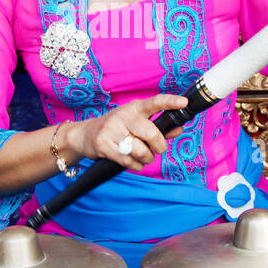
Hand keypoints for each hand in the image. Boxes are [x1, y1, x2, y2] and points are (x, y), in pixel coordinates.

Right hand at [66, 93, 188, 172]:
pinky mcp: (104, 146)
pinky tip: (131, 161)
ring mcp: (112, 131)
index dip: (170, 102)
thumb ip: (159, 126)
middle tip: (157, 149)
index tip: (183, 103)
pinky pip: (129, 162)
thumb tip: (179, 129)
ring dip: (147, 159)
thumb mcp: (136, 122)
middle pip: (151, 134)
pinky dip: (136, 166)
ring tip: (142, 156)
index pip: (155, 102)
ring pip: (141, 151)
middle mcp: (123, 116)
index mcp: (134, 108)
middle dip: (159, 146)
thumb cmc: (116, 128)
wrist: (84, 135)